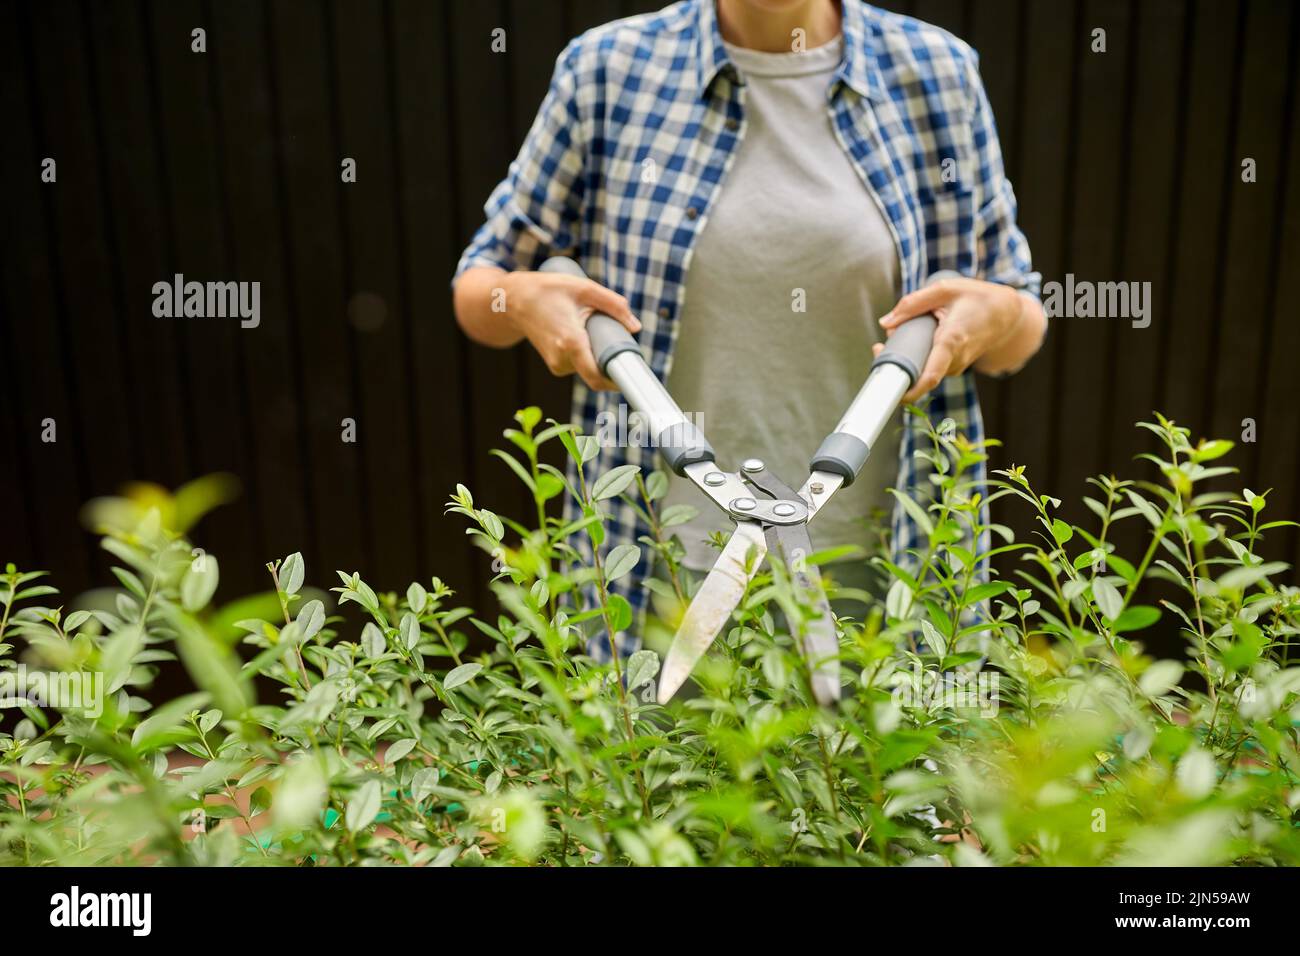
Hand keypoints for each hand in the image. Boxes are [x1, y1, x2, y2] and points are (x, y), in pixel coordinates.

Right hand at [500, 270, 640, 390]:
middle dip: (610, 358)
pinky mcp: (555, 365)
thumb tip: (636, 327)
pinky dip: (587, 354)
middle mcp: (562, 359)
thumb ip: (613, 305)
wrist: (513, 300)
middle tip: (615, 336)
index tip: (633, 376)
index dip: (617, 381)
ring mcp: (557, 365)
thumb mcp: (583, 288)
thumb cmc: (547, 290)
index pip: (596, 378)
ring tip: (590, 328)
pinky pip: (580, 365)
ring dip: (598, 353)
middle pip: (598, 371)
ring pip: (589, 368)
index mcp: (570, 342)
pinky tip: (582, 334)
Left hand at [873, 277, 1025, 403]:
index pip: (930, 375)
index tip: (890, 390)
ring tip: (897, 337)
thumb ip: (913, 303)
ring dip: (907, 359)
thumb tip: (885, 323)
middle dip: (896, 365)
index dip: (910, 389)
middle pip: (919, 374)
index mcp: (952, 340)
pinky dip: (918, 358)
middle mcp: (955, 359)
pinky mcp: (955, 367)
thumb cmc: (978, 298)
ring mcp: (956, 366)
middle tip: (879, 347)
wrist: (1008, 313)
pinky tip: (913, 341)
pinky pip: (930, 368)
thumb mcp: (945, 289)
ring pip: (923, 371)